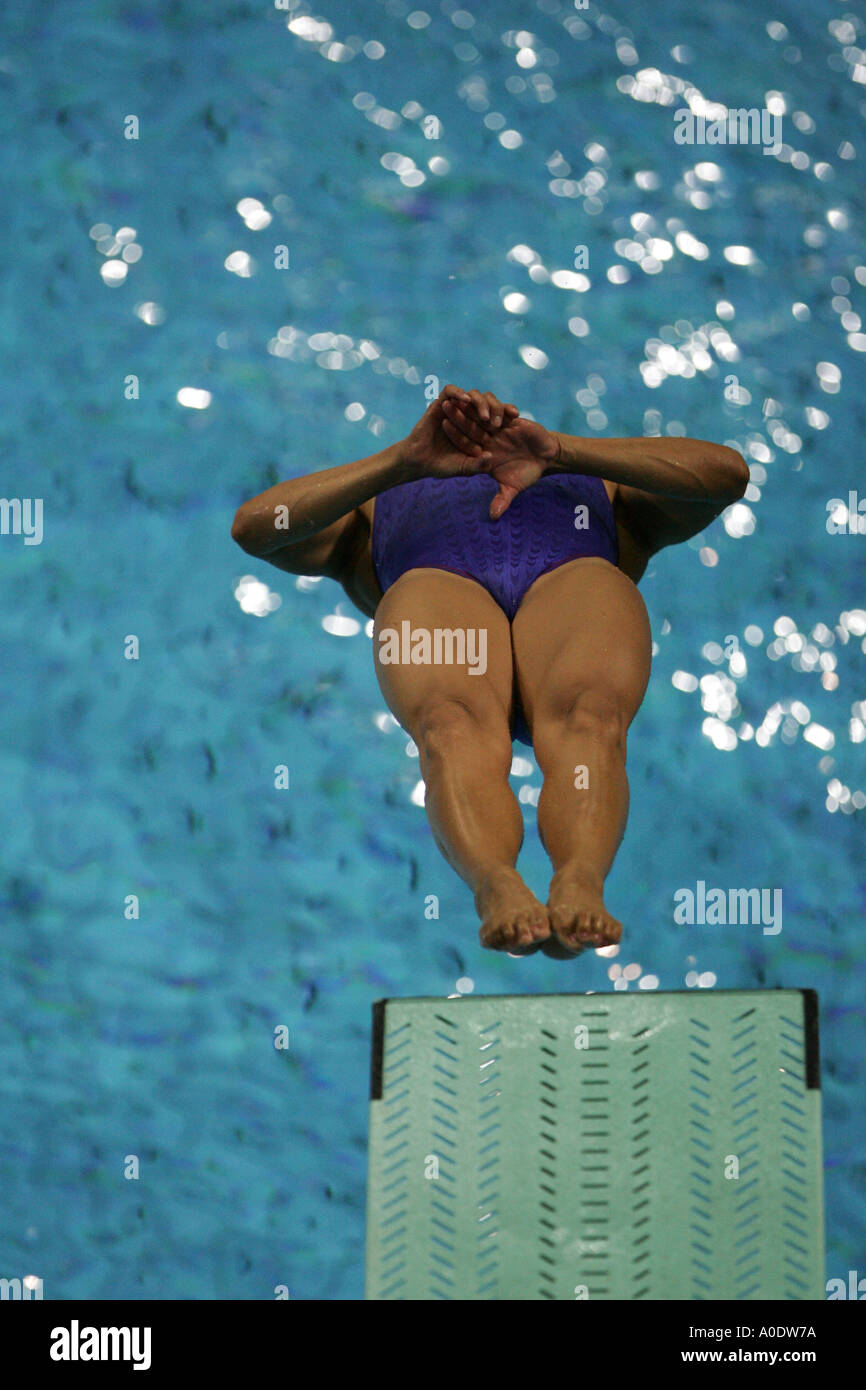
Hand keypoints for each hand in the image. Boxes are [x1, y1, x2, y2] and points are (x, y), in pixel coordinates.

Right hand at [401, 385, 515, 478]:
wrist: (420, 462)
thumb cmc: (443, 466)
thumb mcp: (465, 467)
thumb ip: (478, 465)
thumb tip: (491, 458)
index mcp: (479, 427)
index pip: (497, 415)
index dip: (508, 413)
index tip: (518, 418)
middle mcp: (470, 415)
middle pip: (489, 402)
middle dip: (498, 407)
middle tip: (502, 419)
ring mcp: (456, 408)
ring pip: (473, 395)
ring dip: (481, 403)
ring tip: (484, 417)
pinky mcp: (440, 403)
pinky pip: (451, 390)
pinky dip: (459, 392)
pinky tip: (465, 400)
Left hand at [442, 399, 558, 517]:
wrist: (546, 458)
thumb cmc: (529, 473)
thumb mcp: (513, 488)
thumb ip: (502, 500)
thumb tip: (493, 517)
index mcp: (484, 453)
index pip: (466, 443)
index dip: (456, 434)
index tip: (444, 426)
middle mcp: (489, 439)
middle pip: (471, 426)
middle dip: (459, 416)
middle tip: (445, 406)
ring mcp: (500, 428)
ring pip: (484, 415)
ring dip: (474, 407)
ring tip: (463, 398)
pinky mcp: (512, 419)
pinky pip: (502, 410)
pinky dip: (496, 406)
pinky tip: (484, 397)